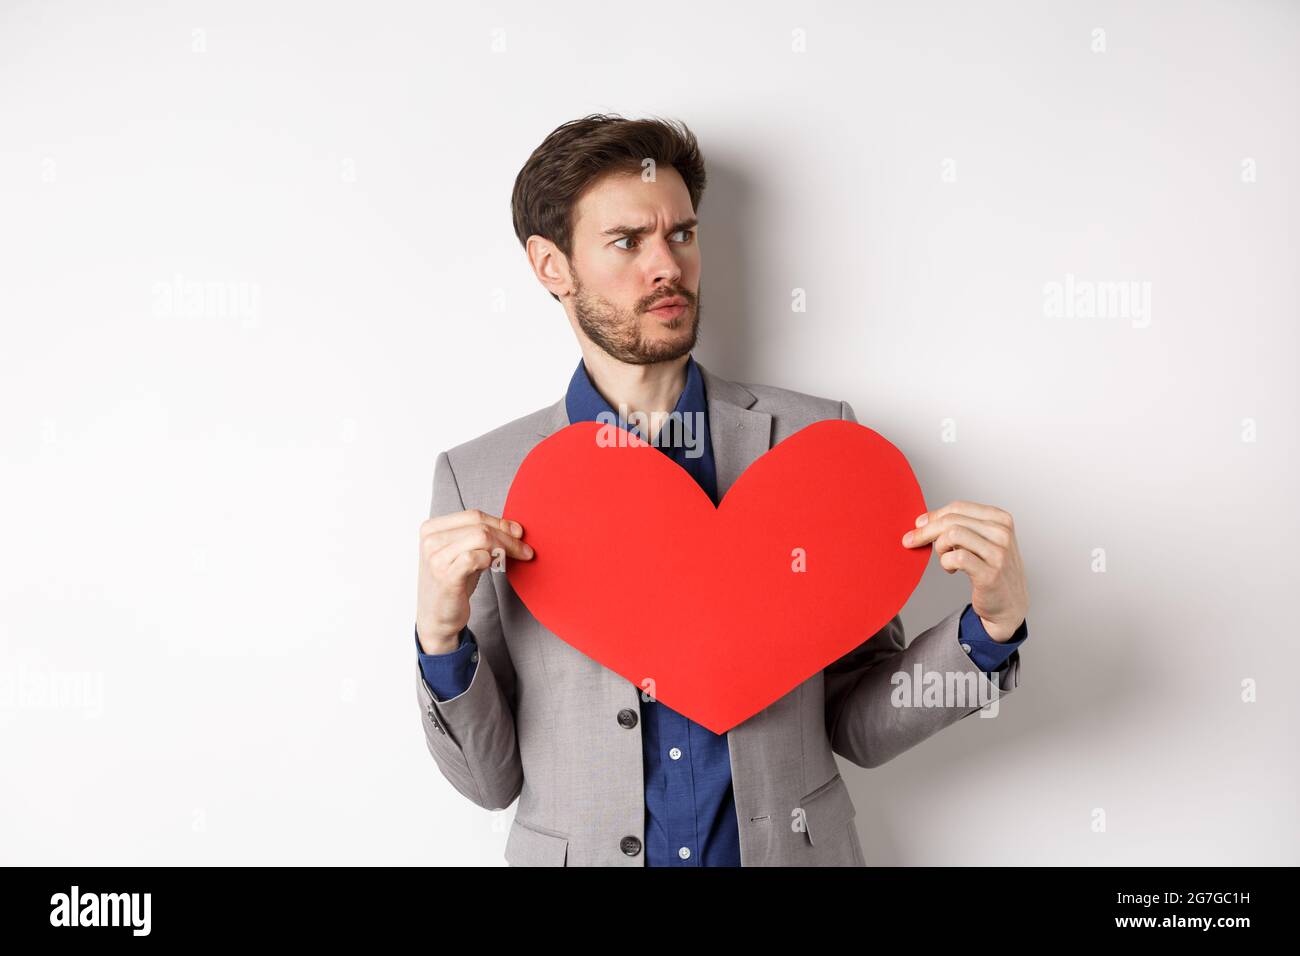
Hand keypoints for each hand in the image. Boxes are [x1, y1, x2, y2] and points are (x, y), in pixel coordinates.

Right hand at [417, 509, 533, 652]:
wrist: (437, 618)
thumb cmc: (453, 583)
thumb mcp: (464, 553)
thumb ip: (482, 536)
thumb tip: (514, 527)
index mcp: (431, 528)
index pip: (474, 515)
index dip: (500, 523)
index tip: (519, 533)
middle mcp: (430, 540)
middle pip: (480, 525)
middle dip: (508, 537)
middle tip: (524, 550)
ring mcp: (435, 558)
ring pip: (481, 537)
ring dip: (504, 549)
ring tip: (508, 561)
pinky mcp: (445, 576)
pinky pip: (476, 557)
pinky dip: (489, 561)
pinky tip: (490, 568)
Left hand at [901, 500, 1027, 641]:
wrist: (1009, 604)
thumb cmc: (991, 569)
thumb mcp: (981, 541)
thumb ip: (960, 527)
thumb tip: (922, 521)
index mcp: (1001, 519)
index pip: (958, 507)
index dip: (934, 515)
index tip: (918, 525)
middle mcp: (1002, 533)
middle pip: (952, 520)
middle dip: (926, 531)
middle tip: (912, 541)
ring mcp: (999, 553)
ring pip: (953, 534)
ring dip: (940, 547)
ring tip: (944, 558)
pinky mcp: (990, 573)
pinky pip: (957, 558)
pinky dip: (946, 562)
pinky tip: (950, 569)